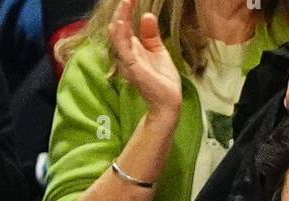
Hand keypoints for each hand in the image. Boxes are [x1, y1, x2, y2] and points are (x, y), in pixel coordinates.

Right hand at [109, 0, 181, 117]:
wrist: (169, 102)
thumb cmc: (163, 81)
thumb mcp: (158, 51)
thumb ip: (150, 34)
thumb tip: (147, 15)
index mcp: (133, 49)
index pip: (125, 25)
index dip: (127, 11)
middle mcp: (127, 53)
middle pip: (120, 27)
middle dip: (122, 10)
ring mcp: (128, 60)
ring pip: (119, 35)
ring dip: (121, 17)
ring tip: (125, 2)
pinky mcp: (132, 67)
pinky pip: (122, 48)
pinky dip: (120, 35)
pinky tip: (121, 22)